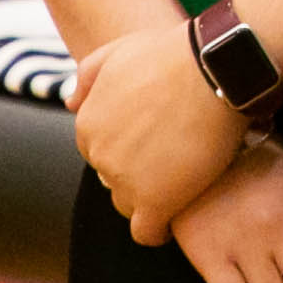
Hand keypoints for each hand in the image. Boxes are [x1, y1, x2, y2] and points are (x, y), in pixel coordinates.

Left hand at [70, 25, 242, 241]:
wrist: (212, 67)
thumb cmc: (171, 53)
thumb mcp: (118, 50)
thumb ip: (88, 76)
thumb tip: (70, 103)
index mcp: (88, 123)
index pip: (100, 151)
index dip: (128, 149)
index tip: (154, 144)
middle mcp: (100, 155)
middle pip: (114, 179)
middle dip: (139, 173)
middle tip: (173, 160)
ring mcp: (126, 181)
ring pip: (129, 205)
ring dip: (150, 198)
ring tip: (180, 182)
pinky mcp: (157, 202)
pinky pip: (147, 233)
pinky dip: (159, 230)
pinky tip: (178, 214)